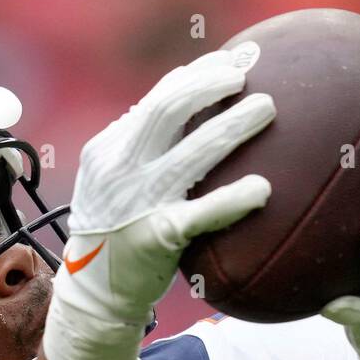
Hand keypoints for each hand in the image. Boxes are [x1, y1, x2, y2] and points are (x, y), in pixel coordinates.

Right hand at [43, 46, 274, 359]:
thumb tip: (191, 116)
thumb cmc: (113, 238)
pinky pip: (200, 213)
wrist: (93, 296)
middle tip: (249, 76)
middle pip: (170, 108)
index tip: (231, 63)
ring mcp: (136, 202)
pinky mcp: (156, 237)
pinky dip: (233, 199)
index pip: (156, 99)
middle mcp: (119, 169)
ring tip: (267, 109)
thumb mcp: (112, 187)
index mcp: (108, 151)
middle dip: (213, 84)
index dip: (198, 75)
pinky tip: (262, 189)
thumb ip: (141, 153)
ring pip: (191, 152)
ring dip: (233, 126)